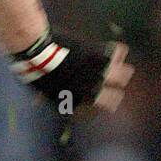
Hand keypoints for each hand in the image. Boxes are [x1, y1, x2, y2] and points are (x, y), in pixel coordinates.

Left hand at [9, 28, 133, 113]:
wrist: (38, 52)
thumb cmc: (35, 69)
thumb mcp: (41, 87)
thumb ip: (47, 96)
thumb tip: (38, 102)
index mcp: (78, 100)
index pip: (98, 110)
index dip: (100, 104)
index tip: (97, 99)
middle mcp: (92, 89)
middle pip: (116, 98)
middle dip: (114, 93)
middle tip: (110, 86)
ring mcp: (98, 72)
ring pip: (125, 74)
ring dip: (121, 71)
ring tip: (115, 67)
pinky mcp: (101, 55)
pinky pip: (121, 52)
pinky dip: (117, 51)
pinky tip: (111, 50)